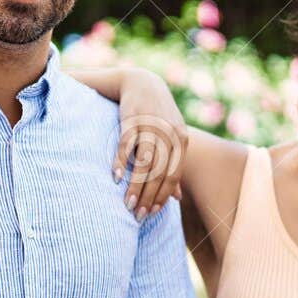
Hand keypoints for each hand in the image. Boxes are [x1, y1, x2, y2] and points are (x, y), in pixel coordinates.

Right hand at [112, 68, 186, 219]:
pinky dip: (121, 161)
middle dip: (148, 197)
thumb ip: (173, 166)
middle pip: (159, 172)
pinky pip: (127, 144)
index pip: (172, 175)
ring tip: (127, 204)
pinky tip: (116, 178)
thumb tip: (177, 198)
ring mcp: (151, 125)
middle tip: (137, 215)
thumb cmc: (157, 116)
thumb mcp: (170, 138)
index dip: (162, 197)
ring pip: (144, 162)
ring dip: (136, 186)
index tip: (150, 214)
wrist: (142, 82)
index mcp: (181, 141)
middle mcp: (169, 133)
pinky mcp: (132, 118)